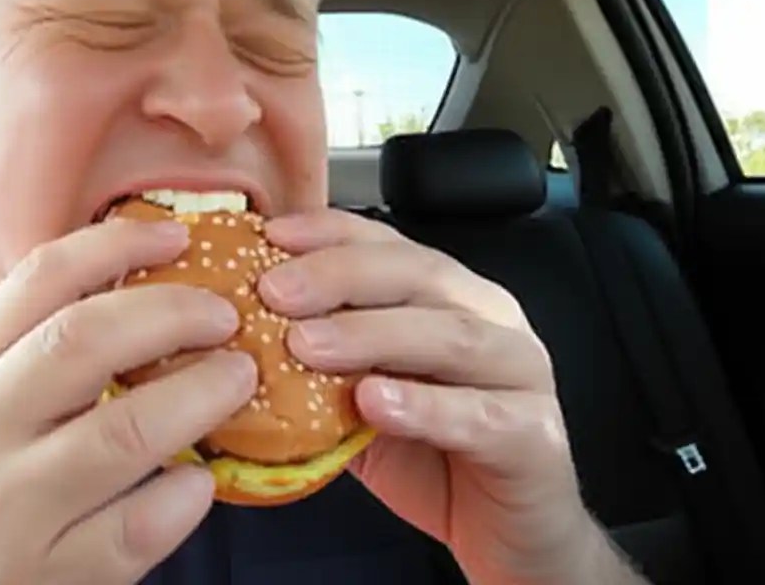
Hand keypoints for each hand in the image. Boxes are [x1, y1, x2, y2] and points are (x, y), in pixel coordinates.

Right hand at [0, 218, 257, 583]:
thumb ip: (33, 351)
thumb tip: (141, 279)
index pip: (38, 281)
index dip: (116, 244)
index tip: (178, 235)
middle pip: (83, 342)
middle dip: (172, 313)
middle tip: (225, 316)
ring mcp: (11, 510)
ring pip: (124, 433)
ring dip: (200, 395)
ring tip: (239, 379)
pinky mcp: (55, 575)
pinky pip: (141, 525)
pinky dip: (185, 495)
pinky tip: (200, 481)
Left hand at [258, 209, 644, 584]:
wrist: (507, 531)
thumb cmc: (430, 455)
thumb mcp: (358, 398)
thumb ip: (316, 362)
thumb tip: (230, 337)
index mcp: (448, 296)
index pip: (388, 244)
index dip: (329, 233)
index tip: (269, 235)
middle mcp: (490, 319)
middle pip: (418, 275)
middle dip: (339, 276)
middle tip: (273, 291)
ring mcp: (521, 373)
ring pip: (451, 336)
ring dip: (372, 334)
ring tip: (307, 344)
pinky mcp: (534, 436)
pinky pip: (480, 415)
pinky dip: (424, 407)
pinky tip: (374, 404)